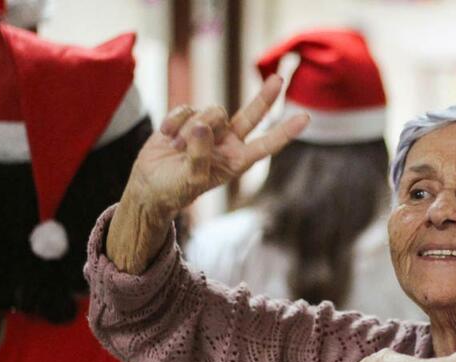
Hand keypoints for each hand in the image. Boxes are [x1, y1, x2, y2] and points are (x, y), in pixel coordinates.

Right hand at [106, 75, 307, 272]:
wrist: (149, 185)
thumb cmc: (176, 189)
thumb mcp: (191, 178)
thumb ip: (200, 153)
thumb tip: (202, 124)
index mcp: (236, 160)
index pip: (266, 144)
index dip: (285, 132)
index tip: (305, 118)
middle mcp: (227, 142)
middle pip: (251, 114)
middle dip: (265, 97)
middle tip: (279, 79)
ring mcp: (208, 129)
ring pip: (212, 111)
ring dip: (192, 127)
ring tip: (177, 147)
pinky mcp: (187, 118)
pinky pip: (186, 108)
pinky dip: (175, 121)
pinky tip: (166, 136)